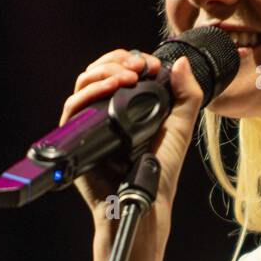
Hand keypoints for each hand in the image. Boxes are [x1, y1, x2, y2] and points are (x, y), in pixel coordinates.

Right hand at [59, 48, 203, 227]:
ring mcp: (90, 123)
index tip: (150, 65)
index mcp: (127, 106)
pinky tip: (111, 88)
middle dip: (117, 60)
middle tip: (138, 67)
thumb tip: (180, 62)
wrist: (147, 201)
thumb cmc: (162, 171)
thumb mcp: (180, 128)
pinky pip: (73, 107)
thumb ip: (186, 96)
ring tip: (127, 76)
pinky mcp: (76, 137)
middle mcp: (106, 111)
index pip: (119, 69)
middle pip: (98, 71)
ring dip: (104, 71)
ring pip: (84, 83)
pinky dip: (90, 92)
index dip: (131, 59)